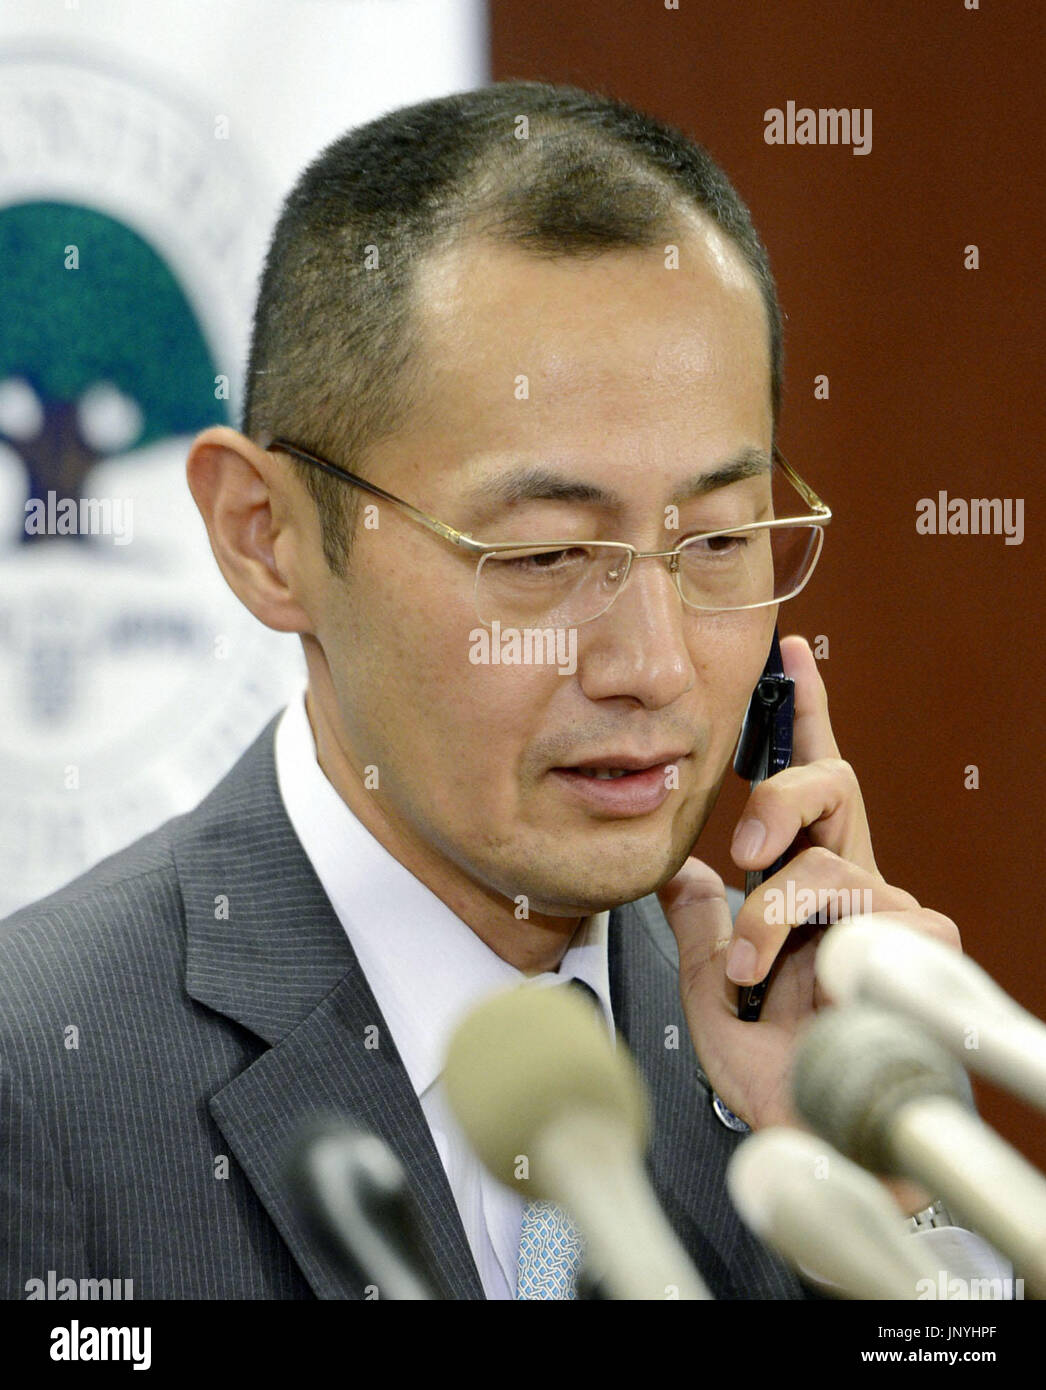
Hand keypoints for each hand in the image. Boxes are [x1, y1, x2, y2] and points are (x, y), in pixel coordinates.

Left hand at [657, 635, 960, 1202]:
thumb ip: (695, 926)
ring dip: (769, 914)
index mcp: (804, 881)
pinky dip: (804, 946)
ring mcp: (886, 914)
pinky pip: (862, 911)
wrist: (811, 1141)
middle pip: (834, 785)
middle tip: (744, 837)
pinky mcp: (918, 946)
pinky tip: (804, 991)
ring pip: (827, 860)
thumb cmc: (770, 1076)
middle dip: (782, 792)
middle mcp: (850, 885)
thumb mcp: (705, 990)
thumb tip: (680, 870)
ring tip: (745, 966)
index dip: (807, 715)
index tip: (796, 652)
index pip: (810, 784)